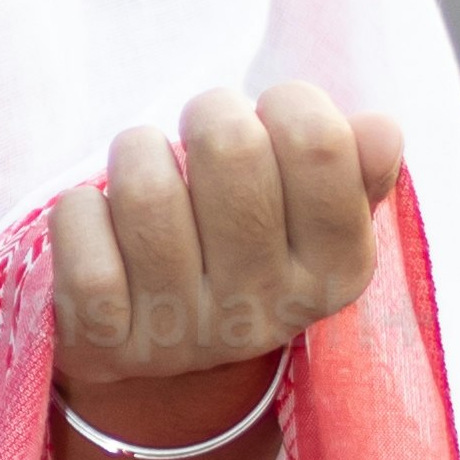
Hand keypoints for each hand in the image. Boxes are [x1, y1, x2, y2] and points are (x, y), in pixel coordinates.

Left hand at [50, 78, 403, 395]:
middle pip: (231, 150)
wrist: (160, 356)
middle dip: (210, 114)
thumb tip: (380, 130)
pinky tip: (99, 220)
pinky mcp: (105, 338)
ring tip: (146, 168)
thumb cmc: (241, 246)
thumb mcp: (310, 215)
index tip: (273, 119)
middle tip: (204, 133)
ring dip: (137, 152)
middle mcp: (267, 310)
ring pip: (146, 190)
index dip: (291, 103)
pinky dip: (78, 206)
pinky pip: (81, 227)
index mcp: (335, 271)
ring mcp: (183, 332)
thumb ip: (353, 167)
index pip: (321, 145)